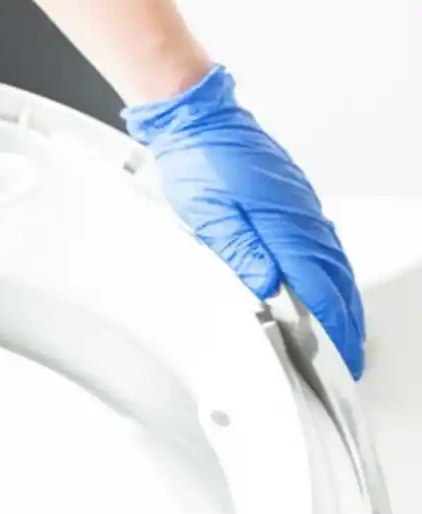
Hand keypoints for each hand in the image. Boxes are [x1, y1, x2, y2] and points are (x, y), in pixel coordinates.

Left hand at [124, 65, 365, 377]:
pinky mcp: (294, 202)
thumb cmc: (199, 163)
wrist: (201, 123)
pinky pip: (323, 244)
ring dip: (342, 297)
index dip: (332, 324)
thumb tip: (267, 286)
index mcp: (281, 224)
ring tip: (344, 329)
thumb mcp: (209, 215)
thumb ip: (240, 251)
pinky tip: (327, 284)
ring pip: (333, 261)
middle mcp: (300, 217)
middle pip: (335, 277)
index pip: (317, 285)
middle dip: (346, 319)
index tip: (342, 353)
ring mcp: (301, 208)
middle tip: (349, 355)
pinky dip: (331, 271)